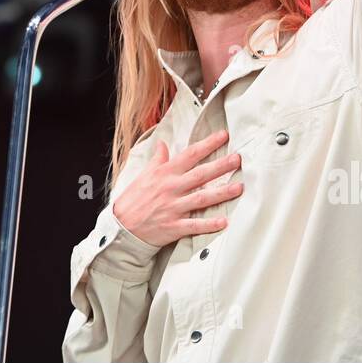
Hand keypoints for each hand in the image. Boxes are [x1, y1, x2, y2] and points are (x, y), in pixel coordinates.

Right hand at [112, 129, 242, 247]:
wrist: (122, 226)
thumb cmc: (133, 200)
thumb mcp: (144, 175)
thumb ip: (157, 160)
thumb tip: (163, 144)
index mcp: (164, 174)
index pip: (190, 154)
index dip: (208, 144)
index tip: (223, 136)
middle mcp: (171, 188)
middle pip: (200, 174)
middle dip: (221, 166)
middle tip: (238, 159)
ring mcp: (173, 207)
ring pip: (202, 198)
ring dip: (222, 193)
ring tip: (239, 187)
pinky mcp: (174, 226)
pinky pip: (195, 225)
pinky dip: (209, 224)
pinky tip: (224, 222)